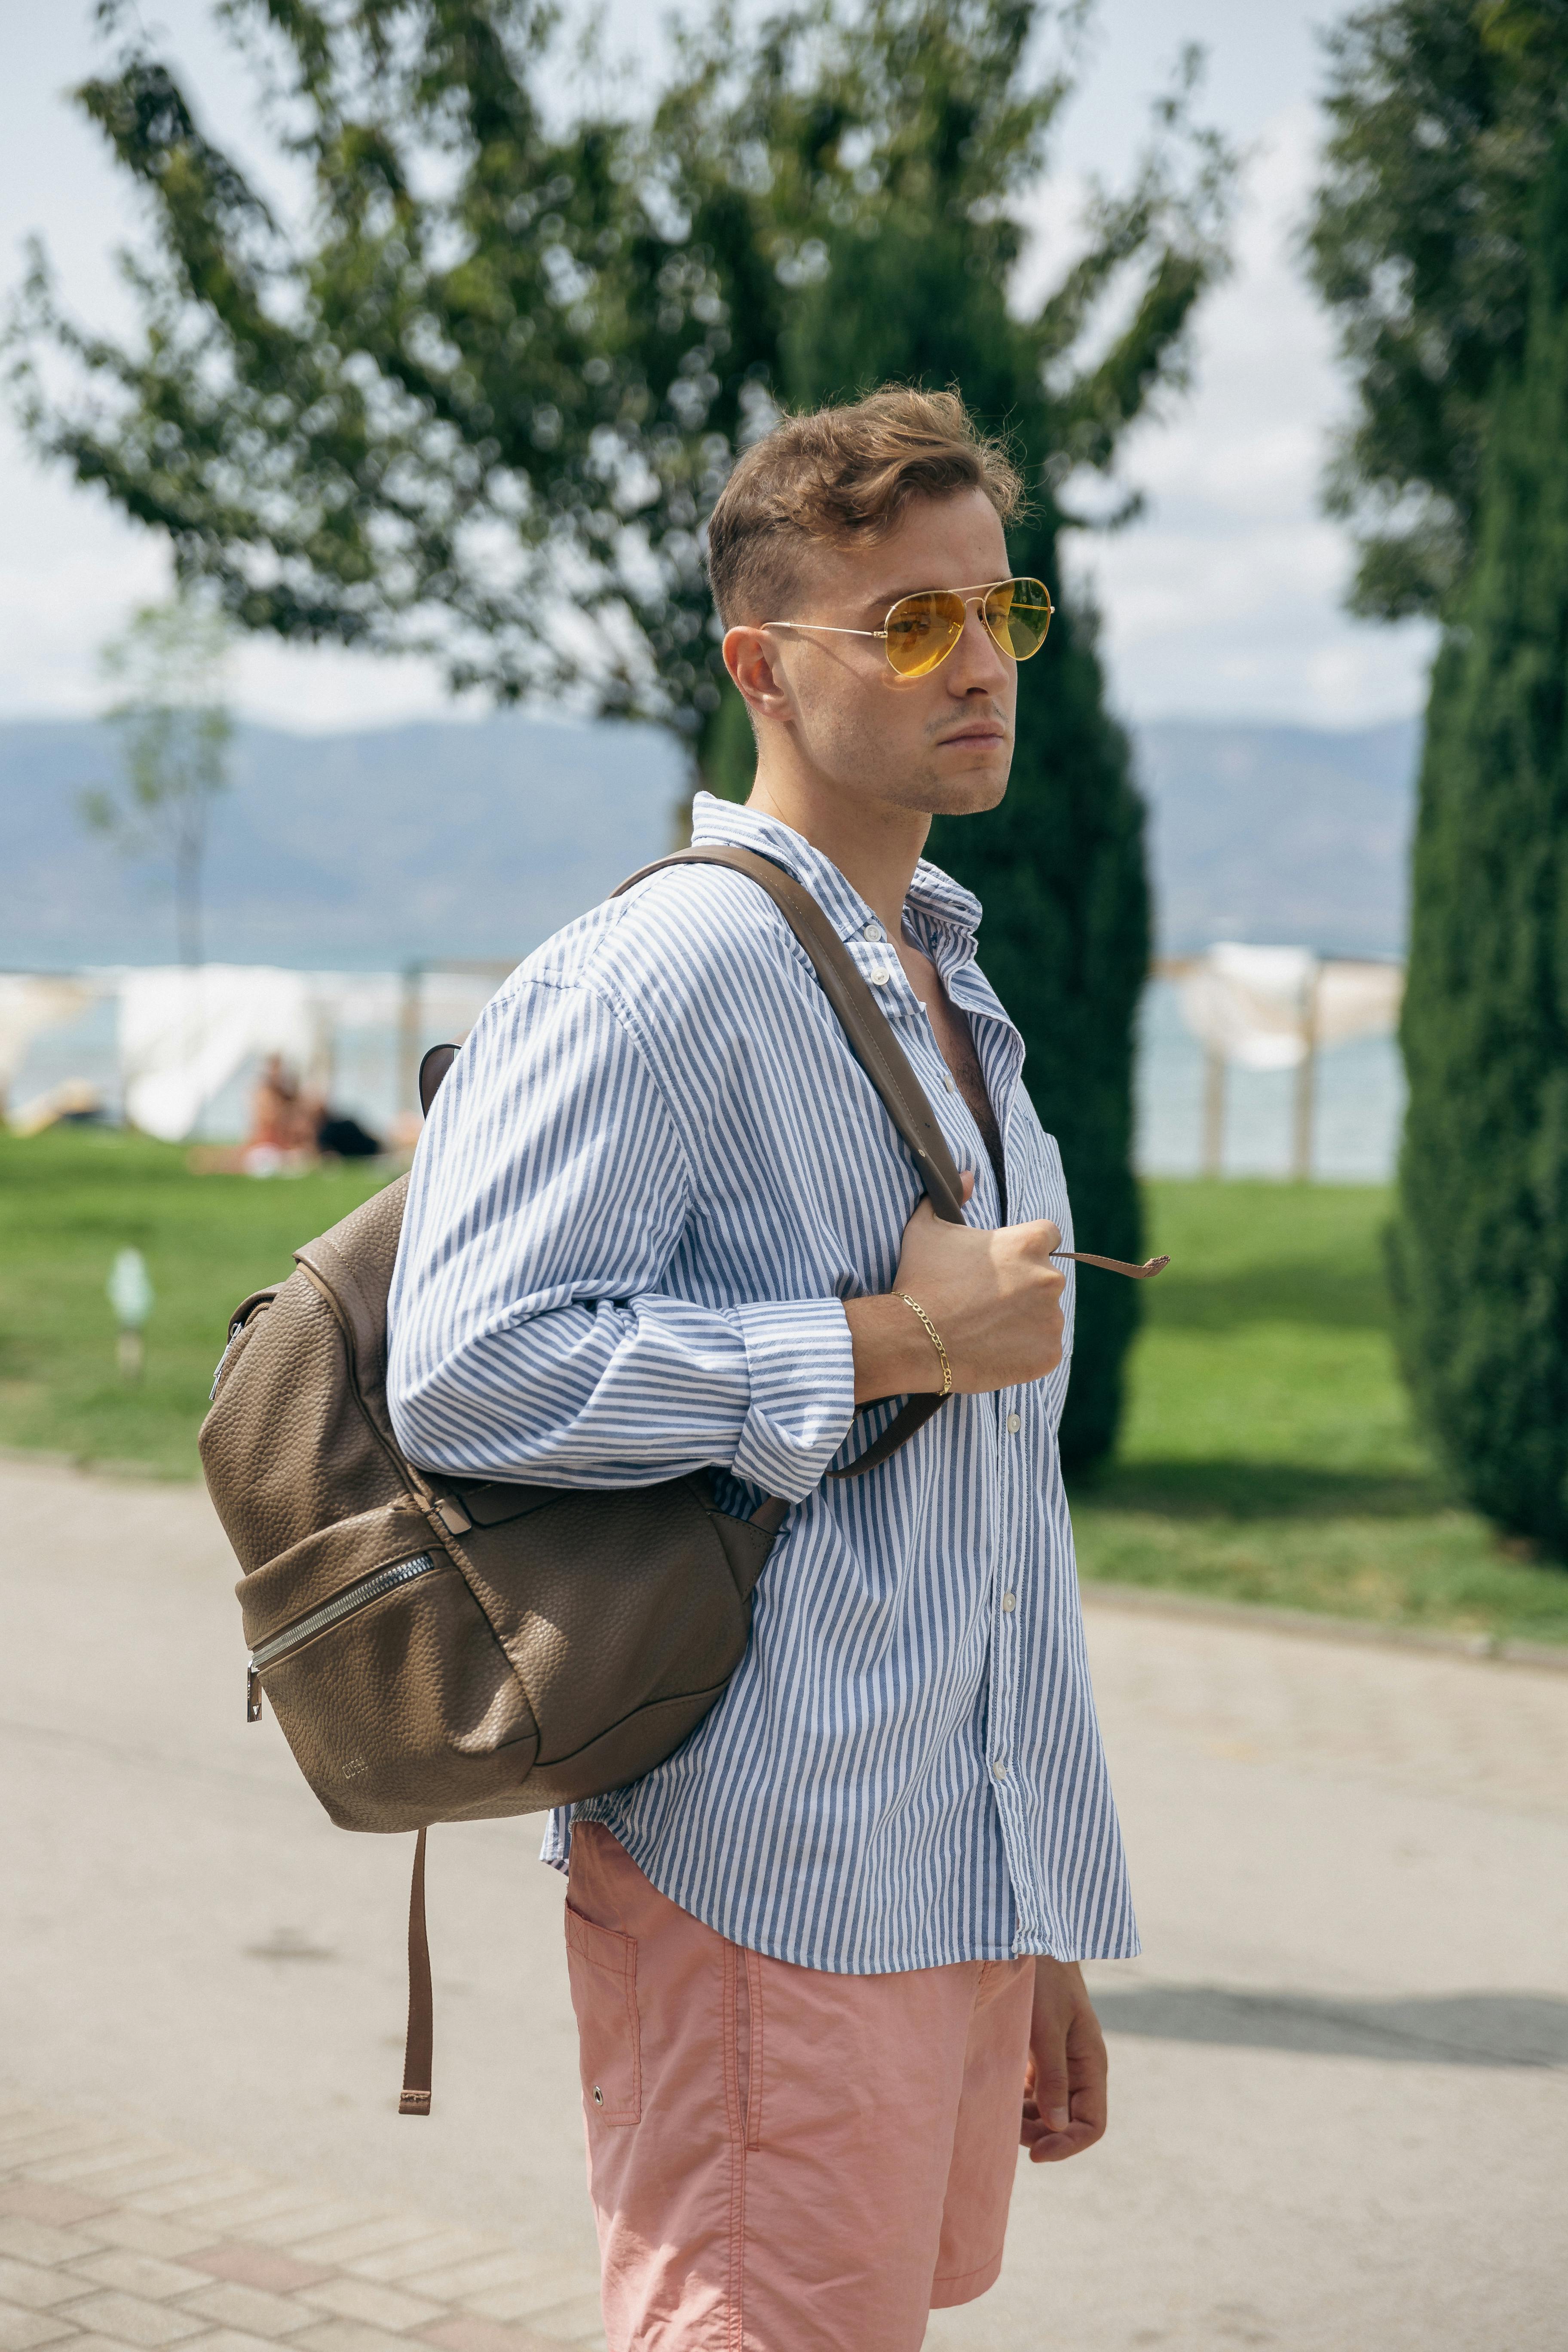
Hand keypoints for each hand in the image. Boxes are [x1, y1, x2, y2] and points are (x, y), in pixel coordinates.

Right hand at [843, 1173, 1065, 1399]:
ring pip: (1045, 1316)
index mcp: (1028, 1243)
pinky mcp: (1048, 1355)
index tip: (1005, 1265)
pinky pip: (1044, 1351)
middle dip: (1023, 1288)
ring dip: (1025, 1321)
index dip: (1026, 1249)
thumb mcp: (927, 1228)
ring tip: (987, 1330)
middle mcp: (1048, 1278)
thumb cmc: (920, 1279)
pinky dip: (1026, 1353)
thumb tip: (967, 1175)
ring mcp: (1051, 1319)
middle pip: (1046, 1279)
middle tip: (987, 1302)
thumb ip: (951, 1196)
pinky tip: (995, 1352)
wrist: (913, 1338)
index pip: (1048, 1236)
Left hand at [1019, 1957, 1107, 2163]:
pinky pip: (1035, 2093)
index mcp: (1091, 2064)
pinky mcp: (1041, 2055)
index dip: (1068, 2145)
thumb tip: (1057, 2126)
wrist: (1031, 1943)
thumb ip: (1053, 2076)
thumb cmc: (1043, 1980)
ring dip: (1028, 2121)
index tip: (1035, 2154)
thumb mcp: (1046, 2027)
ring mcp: (1061, 2063)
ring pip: (1049, 2111)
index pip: (1092, 2124)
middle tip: (1007, 2129)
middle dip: (1042, 2135)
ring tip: (1000, 2111)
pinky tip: (1000, 2093)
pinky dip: (1019, 2101)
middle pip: (1069, 2122)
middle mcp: (1080, 2069)